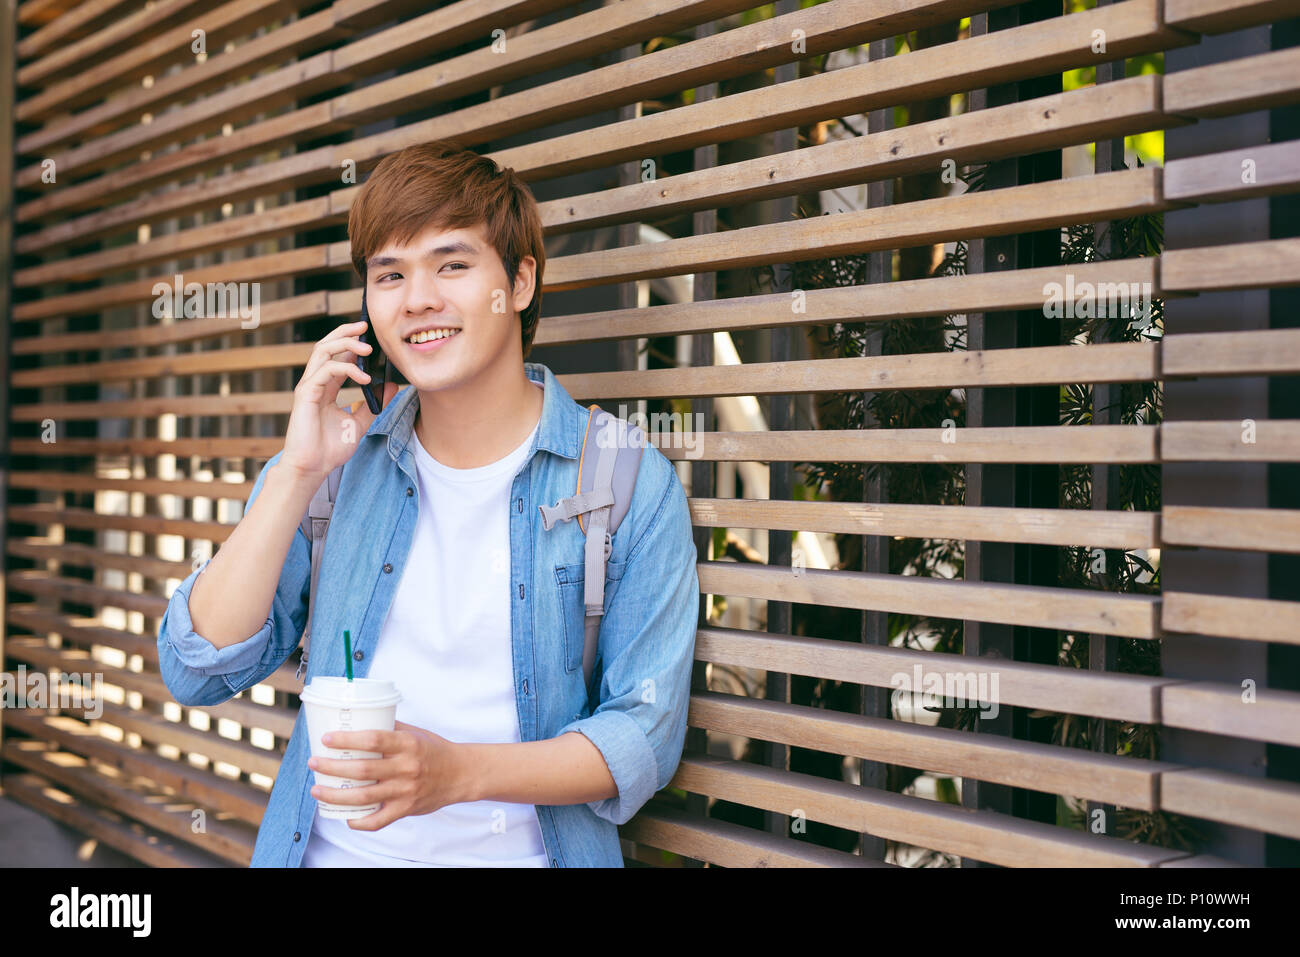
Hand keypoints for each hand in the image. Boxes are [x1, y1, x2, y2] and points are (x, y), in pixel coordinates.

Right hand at [281, 319, 399, 480]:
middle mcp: (316, 382)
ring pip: (322, 351)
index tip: (372, 336)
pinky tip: (365, 378)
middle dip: (346, 332)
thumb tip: (392, 386)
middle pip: (326, 345)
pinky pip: (326, 370)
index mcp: (326, 387)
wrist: (313, 467)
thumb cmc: (330, 449)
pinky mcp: (306, 394)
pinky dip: (347, 369)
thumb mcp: (360, 423)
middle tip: (366, 326)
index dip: (352, 342)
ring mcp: (309, 386)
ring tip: (368, 348)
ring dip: (346, 344)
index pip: (337, 355)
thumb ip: (374, 404)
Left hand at [307, 720, 470, 829]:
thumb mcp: (415, 733)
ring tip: (317, 789)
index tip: (327, 739)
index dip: (348, 739)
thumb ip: (389, 728)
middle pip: (362, 769)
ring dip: (336, 794)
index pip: (373, 739)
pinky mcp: (407, 808)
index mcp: (407, 744)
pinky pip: (379, 820)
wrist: (461, 773)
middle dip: (332, 767)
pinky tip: (346, 817)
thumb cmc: (434, 750)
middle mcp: (406, 767)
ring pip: (364, 796)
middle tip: (315, 763)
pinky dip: (360, 822)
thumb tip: (358, 719)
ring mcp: (406, 790)